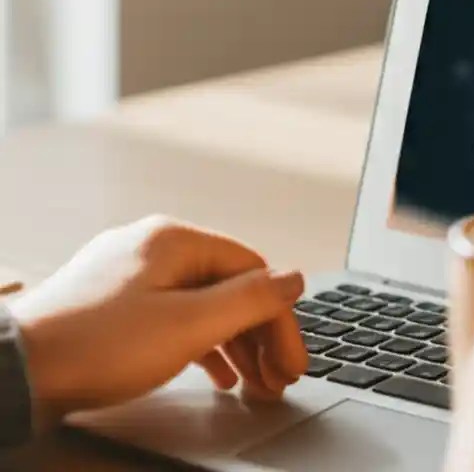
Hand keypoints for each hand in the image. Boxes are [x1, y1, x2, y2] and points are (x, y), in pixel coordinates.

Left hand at [8, 215, 307, 422]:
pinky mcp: (110, 306)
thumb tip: (294, 279)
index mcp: (176, 240)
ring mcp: (129, 276)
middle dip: (260, 338)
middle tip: (277, 380)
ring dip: (234, 346)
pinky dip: (200, 345)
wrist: (16, 370)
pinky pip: (173, 318)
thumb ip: (250, 300)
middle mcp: (153, 249)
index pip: (255, 273)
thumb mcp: (190, 325)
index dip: (281, 321)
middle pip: (231, 289)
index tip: (291, 362)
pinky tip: (212, 374)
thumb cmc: (95, 346)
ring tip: (251, 385)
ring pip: (203, 306)